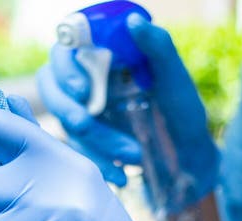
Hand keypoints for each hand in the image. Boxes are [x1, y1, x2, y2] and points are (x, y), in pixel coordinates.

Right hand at [37, 13, 217, 209]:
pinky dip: (98, 165)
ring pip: (68, 126)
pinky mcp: (86, 145)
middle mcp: (87, 84)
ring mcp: (84, 115)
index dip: (64, 69)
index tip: (82, 89)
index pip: (65, 52)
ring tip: (134, 154)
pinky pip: (79, 153)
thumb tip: (134, 22)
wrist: (188, 157)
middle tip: (85, 124)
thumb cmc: (183, 112)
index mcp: (102, 59)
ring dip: (95, 143)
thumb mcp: (175, 81)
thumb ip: (158, 47)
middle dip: (67, 109)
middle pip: (53, 90)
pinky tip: (120, 176)